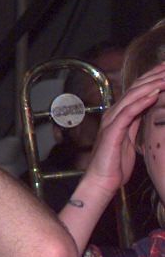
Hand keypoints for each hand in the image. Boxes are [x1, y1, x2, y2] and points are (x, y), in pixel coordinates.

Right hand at [81, 60, 164, 197]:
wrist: (102, 180)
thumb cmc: (116, 163)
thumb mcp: (131, 138)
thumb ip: (137, 122)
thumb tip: (149, 110)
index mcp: (119, 115)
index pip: (136, 91)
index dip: (151, 78)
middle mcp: (113, 114)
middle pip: (135, 89)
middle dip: (153, 76)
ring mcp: (112, 121)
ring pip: (132, 97)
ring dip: (151, 85)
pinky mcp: (113, 131)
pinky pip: (128, 113)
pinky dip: (141, 102)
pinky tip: (154, 94)